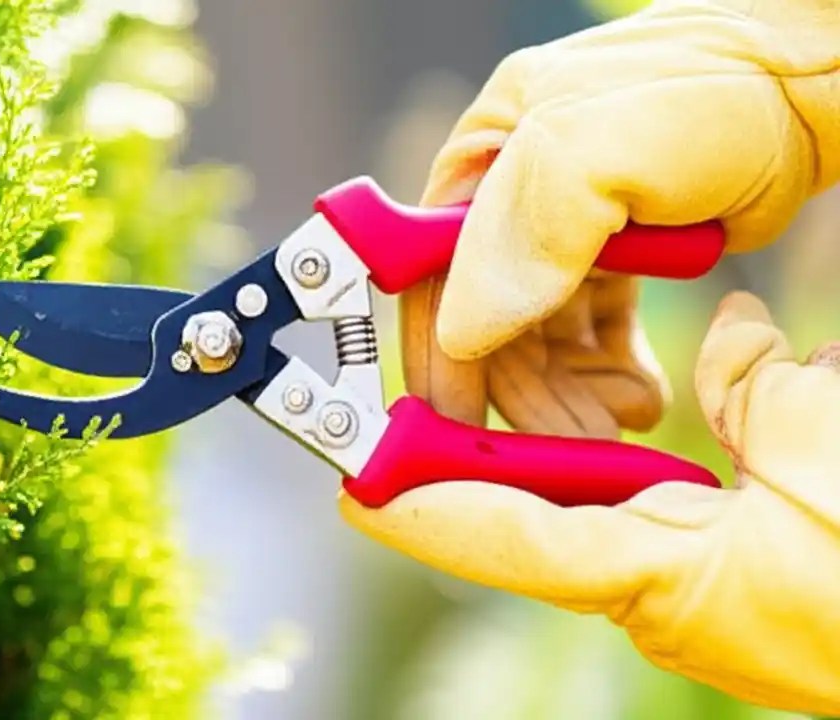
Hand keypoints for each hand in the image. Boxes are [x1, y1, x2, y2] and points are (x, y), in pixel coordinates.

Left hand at [344, 292, 839, 714]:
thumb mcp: (827, 447)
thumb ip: (758, 390)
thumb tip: (733, 343)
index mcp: (660, 577)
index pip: (507, 533)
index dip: (423, 506)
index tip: (355, 483)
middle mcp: (655, 599)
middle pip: (532, 523)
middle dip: (470, 472)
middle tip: (401, 430)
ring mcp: (689, 602)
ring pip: (589, 521)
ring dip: (548, 466)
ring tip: (493, 414)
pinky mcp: (726, 591)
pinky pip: (648, 526)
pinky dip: (620, 478)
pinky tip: (630, 426)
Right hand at [403, 0, 839, 435]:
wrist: (804, 92)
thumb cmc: (705, 95)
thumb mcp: (599, 150)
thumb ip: (525, 236)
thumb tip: (461, 334)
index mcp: (478, 162)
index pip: (426, 274)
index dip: (435, 354)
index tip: (451, 427)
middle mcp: (506, 203)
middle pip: (483, 322)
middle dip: (519, 394)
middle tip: (560, 452)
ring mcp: (560, 236)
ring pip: (537, 344)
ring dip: (566, 398)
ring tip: (611, 433)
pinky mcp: (611, 264)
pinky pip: (589, 340)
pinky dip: (608, 378)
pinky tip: (641, 400)